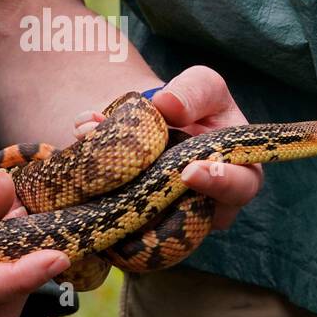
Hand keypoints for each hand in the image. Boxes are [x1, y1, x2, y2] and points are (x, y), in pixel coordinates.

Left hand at [75, 66, 262, 230]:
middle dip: (162, 199)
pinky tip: (74, 147)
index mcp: (238, 175)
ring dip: (116, 189)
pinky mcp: (134, 230)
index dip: (221, 184)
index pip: (241, 188)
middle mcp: (209, 209)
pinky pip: (115, 225)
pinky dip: (91, 190)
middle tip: (137, 181)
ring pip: (149, 226)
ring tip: (89, 139)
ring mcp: (172, 225)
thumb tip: (168, 105)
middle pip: (194, 222)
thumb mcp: (200, 86)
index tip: (190, 171)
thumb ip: (194, 91)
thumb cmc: (189, 106)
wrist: (146, 124)